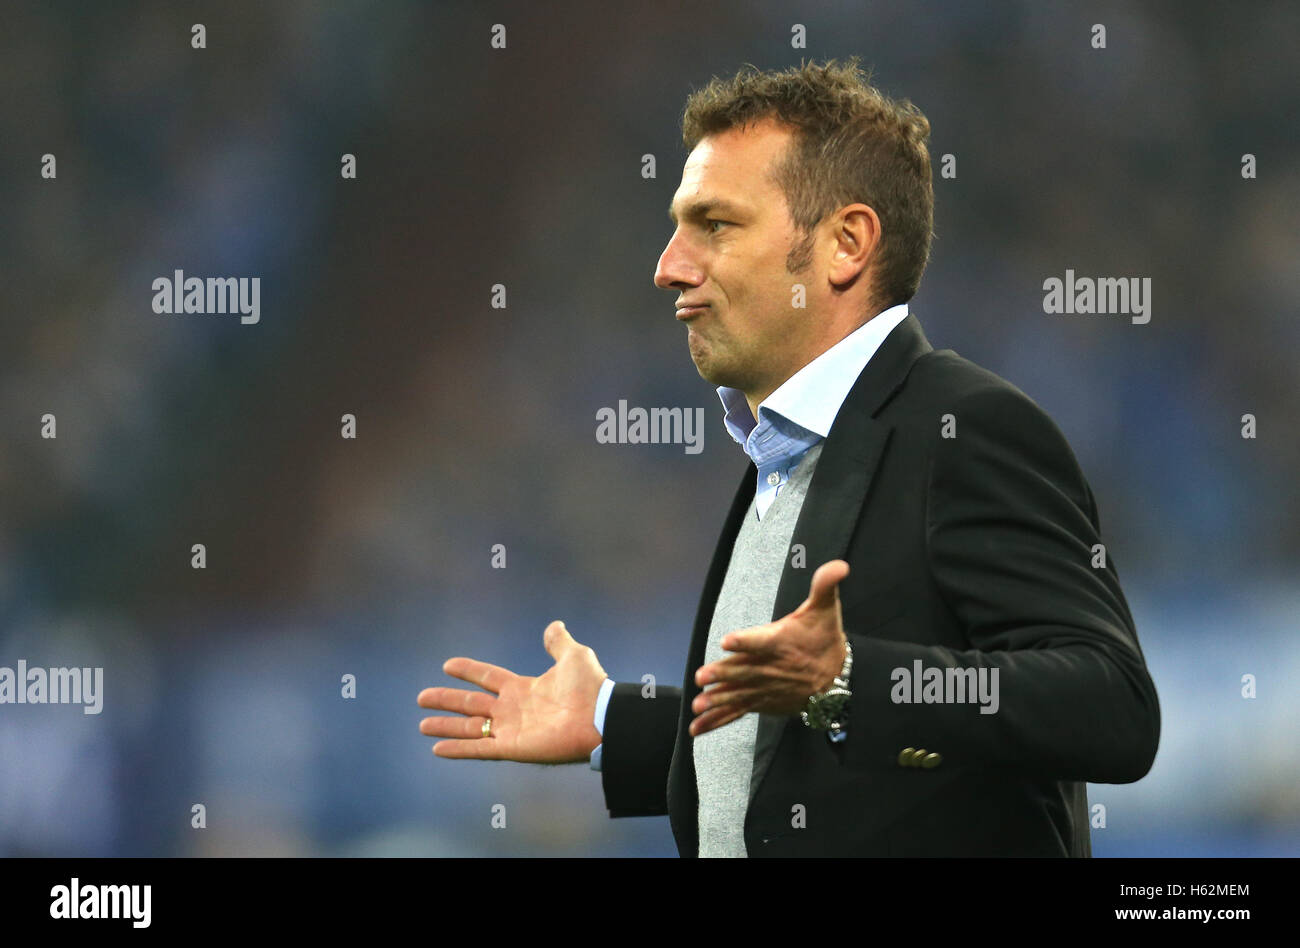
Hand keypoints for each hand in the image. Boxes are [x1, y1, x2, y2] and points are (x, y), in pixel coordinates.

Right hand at [418, 621, 606, 763]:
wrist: (599, 716)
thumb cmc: (589, 688)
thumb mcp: (573, 656)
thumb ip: (558, 642)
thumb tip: (553, 625)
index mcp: (523, 688)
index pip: (488, 677)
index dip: (468, 671)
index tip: (447, 665)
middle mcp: (513, 709)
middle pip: (471, 704)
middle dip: (446, 701)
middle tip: (421, 698)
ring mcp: (510, 730)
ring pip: (469, 728)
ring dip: (446, 726)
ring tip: (422, 726)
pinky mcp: (512, 748)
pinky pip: (479, 748)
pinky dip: (458, 750)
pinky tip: (438, 750)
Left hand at [689, 559, 849, 737]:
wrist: (838, 678)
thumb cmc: (824, 639)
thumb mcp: (826, 609)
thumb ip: (825, 585)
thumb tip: (839, 565)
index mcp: (782, 642)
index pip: (762, 641)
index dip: (745, 641)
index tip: (727, 640)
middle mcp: (772, 667)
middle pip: (745, 670)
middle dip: (723, 673)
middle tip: (701, 676)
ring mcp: (765, 688)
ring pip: (739, 694)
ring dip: (718, 700)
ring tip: (699, 704)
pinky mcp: (761, 702)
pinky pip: (737, 712)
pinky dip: (717, 720)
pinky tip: (697, 728)